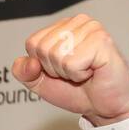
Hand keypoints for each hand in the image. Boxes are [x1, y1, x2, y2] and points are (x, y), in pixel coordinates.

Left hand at [11, 14, 128, 125]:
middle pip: (43, 48)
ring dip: (68, 72)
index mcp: (62, 27)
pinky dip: (79, 74)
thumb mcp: (41, 83)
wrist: (104, 107)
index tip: (61, 70)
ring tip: (84, 72)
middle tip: (75, 72)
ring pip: (56, 54)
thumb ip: (24, 72)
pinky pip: (72, 62)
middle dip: (55, 69)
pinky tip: (92, 72)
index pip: (33, 43)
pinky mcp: (101, 40)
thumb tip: (28, 62)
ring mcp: (91, 29)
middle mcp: (77, 22)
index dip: (42, 65)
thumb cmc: (78, 91)